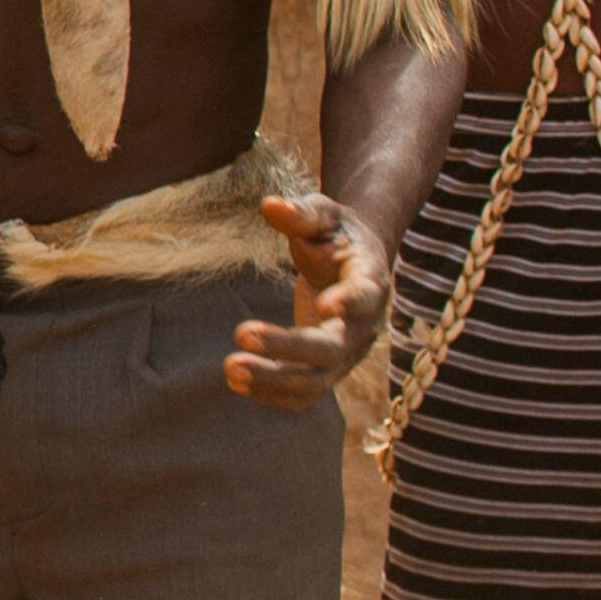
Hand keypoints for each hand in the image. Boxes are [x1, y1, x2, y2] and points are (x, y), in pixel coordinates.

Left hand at [228, 191, 387, 410]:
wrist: (354, 261)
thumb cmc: (335, 234)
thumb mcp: (323, 215)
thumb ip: (302, 213)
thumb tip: (271, 205)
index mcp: (371, 280)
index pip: (367, 296)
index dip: (351, 302)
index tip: (325, 304)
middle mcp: (364, 326)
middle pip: (333, 348)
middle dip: (288, 346)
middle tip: (241, 332)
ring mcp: (346, 353)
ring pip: (316, 381)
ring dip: (273, 380)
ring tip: (229, 367)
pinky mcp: (326, 369)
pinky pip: (304, 394)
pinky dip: (272, 394)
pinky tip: (234, 382)